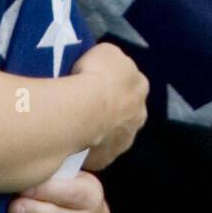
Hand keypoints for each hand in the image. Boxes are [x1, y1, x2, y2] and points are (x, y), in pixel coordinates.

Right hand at [72, 42, 147, 167]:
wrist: (83, 109)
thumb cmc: (94, 75)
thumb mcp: (106, 53)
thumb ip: (112, 61)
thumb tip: (108, 66)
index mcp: (140, 86)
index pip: (130, 85)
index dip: (113, 84)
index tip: (96, 85)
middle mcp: (139, 115)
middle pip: (125, 112)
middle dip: (111, 110)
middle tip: (87, 107)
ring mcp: (124, 140)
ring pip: (112, 134)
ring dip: (99, 131)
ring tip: (75, 125)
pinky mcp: (105, 159)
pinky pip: (95, 152)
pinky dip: (86, 148)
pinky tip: (71, 142)